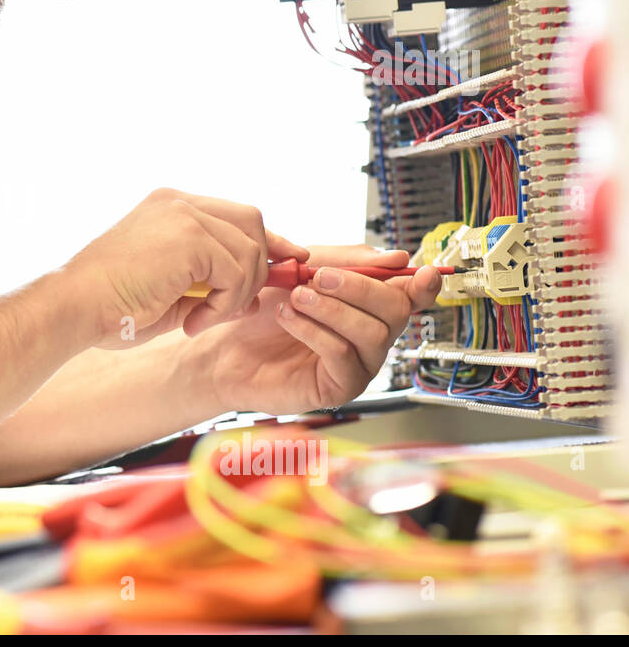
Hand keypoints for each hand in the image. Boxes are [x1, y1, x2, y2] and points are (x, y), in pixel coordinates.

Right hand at [63, 189, 308, 348]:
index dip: (266, 240)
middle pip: (252, 220)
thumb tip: (255, 296)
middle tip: (243, 305)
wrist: (73, 308)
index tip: (288, 262)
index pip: (235, 214)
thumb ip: (212, 284)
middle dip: (262, 262)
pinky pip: (235, 273)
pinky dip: (224, 305)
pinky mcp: (189, 238)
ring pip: (250, 250)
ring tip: (202, 319)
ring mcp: (184, 215)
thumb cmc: (109, 306)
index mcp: (169, 207)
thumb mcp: (171, 290)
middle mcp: (178, 203)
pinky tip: (193, 322)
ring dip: (237, 294)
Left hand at [189, 244, 441, 410]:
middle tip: (320, 276)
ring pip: (372, 333)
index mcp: (368, 306)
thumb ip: (344, 260)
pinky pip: (342, 355)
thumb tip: (397, 259)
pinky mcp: (337, 387)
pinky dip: (314, 330)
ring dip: (333, 309)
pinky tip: (288, 318)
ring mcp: (357, 364)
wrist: (222, 342)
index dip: (423, 286)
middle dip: (360, 288)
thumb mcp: (301, 269)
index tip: (423, 273)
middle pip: (395, 311)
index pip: (410, 296)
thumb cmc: (261, 308)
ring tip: (296, 297)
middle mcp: (370, 337)